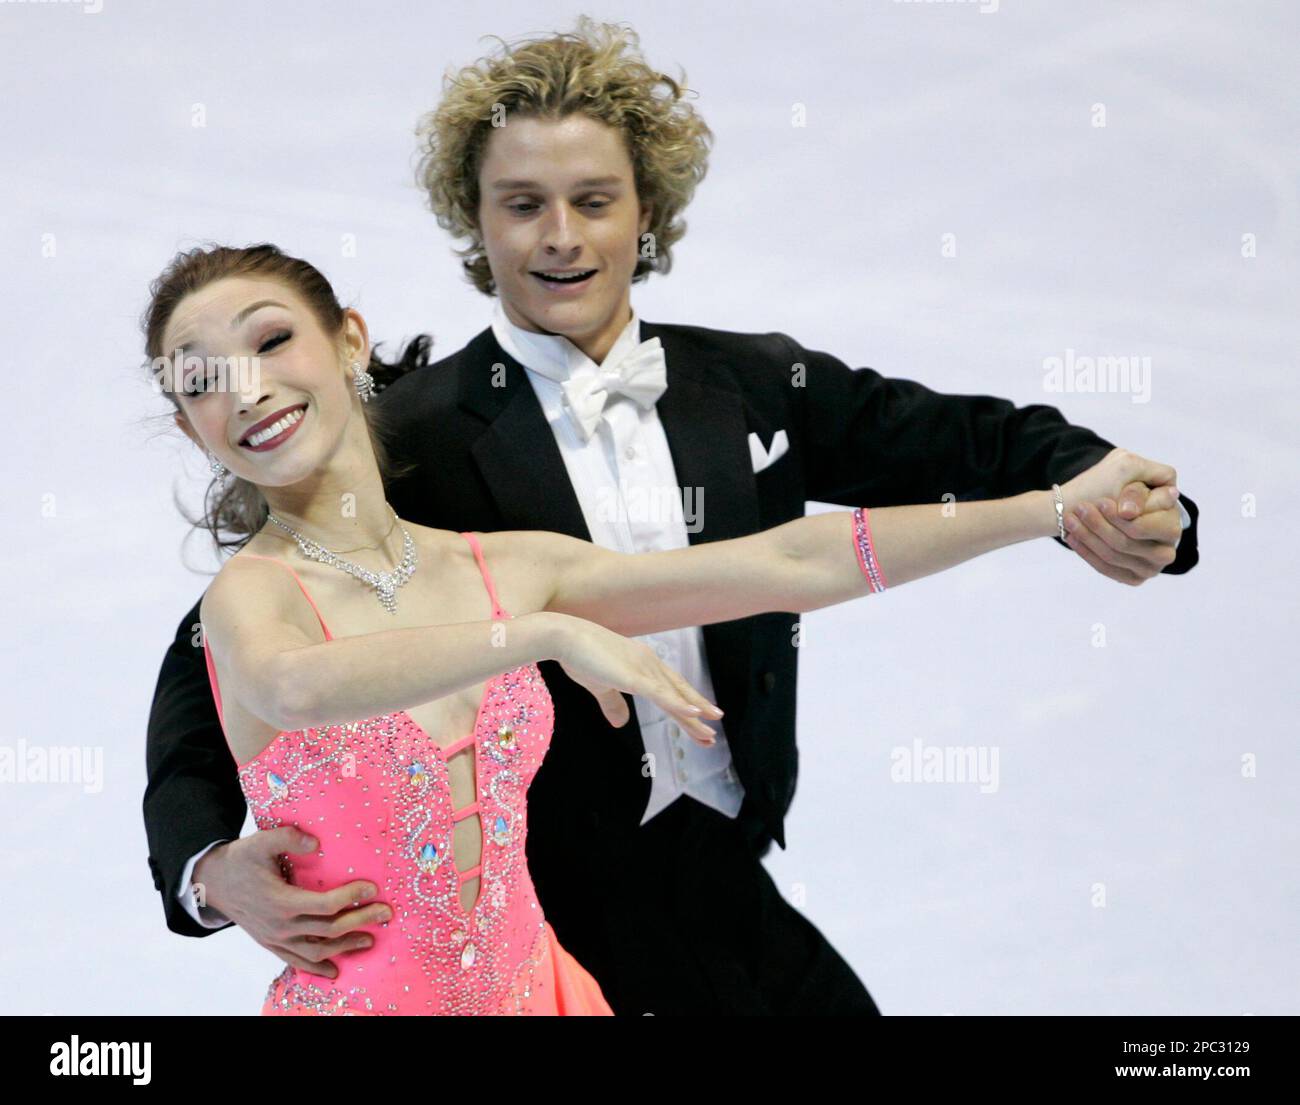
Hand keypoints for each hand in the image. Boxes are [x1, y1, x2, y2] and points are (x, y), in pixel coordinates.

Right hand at [193, 827, 392, 978]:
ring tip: (370, 940)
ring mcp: (275, 938)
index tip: (371, 888)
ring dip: (344, 947)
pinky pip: (295, 961)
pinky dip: (316, 967)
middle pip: (327, 929)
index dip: (350, 898)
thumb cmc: (241, 859)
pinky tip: (334, 971)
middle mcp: (280, 925)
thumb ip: (288, 837)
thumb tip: (316, 842)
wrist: (213, 882)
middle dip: (360, 921)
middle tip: (385, 913)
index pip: (324, 905)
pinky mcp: (271, 943)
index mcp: (280, 901)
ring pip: (315, 950)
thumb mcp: (261, 841)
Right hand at [551, 614, 723, 743]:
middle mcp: (649, 664)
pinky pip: (660, 693)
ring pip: (674, 697)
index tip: (701, 722)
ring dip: (693, 716)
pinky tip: (694, 714)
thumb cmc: (579, 656)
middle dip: (697, 715)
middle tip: (712, 736)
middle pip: (678, 694)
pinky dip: (678, 704)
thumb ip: (613, 704)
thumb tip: (622, 724)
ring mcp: (643, 668)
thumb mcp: (600, 686)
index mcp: (642, 665)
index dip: (686, 706)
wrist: (563, 636)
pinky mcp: (632, 675)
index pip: (671, 689)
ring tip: (710, 733)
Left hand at [1059, 449, 1180, 585]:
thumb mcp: (1127, 474)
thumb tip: (1129, 513)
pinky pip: (1108, 569)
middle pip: (1128, 542)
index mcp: (1173, 521)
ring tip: (1070, 519)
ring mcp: (1151, 566)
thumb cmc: (1118, 485)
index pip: (1145, 525)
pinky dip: (1086, 551)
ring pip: (1114, 555)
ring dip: (1088, 536)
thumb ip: (1135, 491)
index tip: (1101, 503)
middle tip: (1081, 509)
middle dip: (1100, 526)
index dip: (1121, 517)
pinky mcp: (1135, 577)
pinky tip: (1071, 536)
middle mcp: (1167, 549)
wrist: (1102, 505)